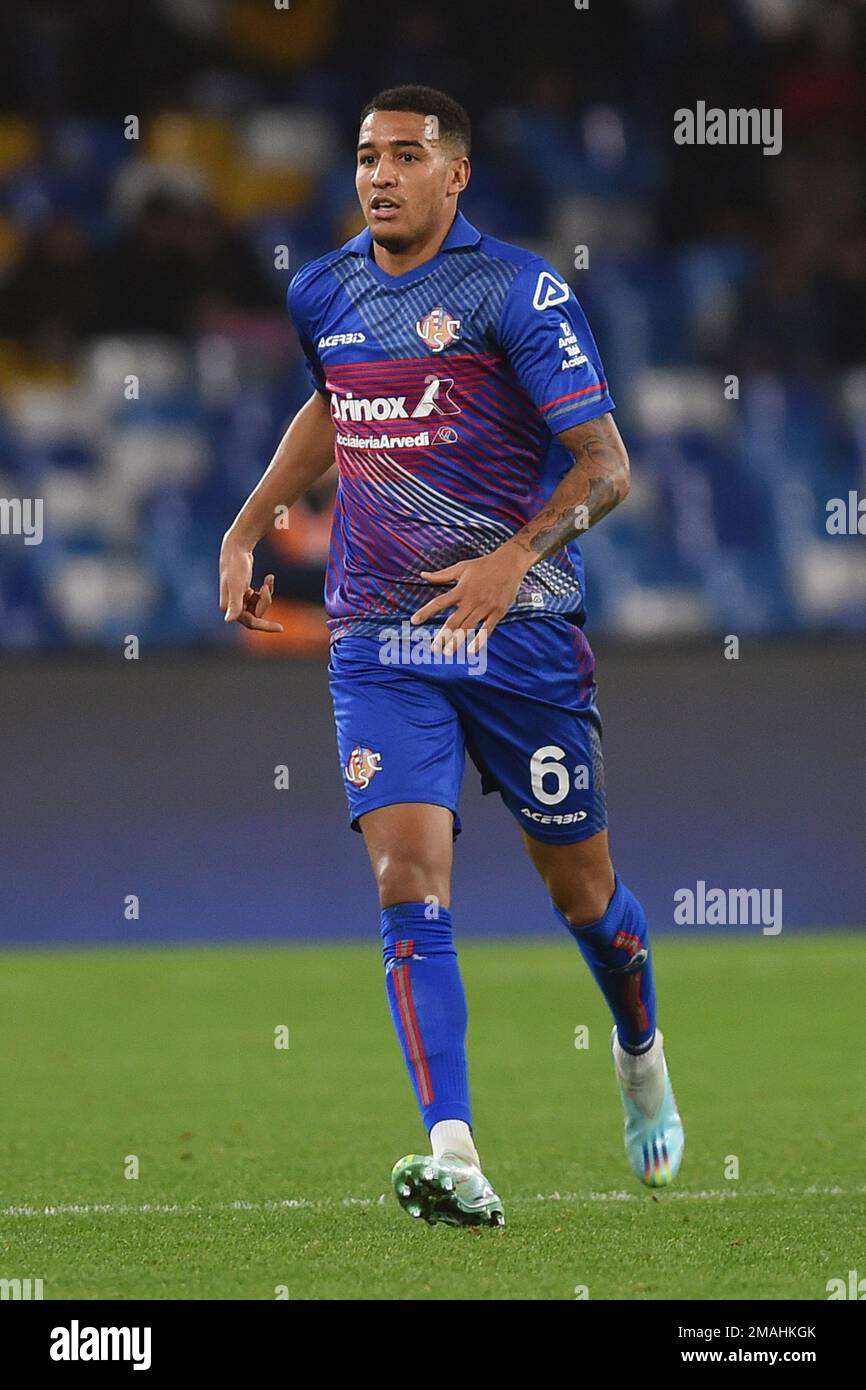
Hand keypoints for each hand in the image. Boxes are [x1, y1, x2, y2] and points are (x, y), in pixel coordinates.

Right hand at [219, 536, 283, 631]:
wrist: (236, 548)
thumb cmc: (236, 566)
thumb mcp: (237, 585)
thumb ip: (234, 604)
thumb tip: (228, 621)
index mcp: (229, 607)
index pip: (250, 623)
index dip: (265, 626)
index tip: (281, 628)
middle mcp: (233, 606)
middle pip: (256, 615)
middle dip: (265, 602)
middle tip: (267, 586)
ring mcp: (239, 600)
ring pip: (259, 606)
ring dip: (266, 594)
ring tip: (268, 580)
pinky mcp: (245, 592)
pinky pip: (260, 598)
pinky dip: (267, 588)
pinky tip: (269, 577)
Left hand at [410, 542, 532, 653]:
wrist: (509, 563)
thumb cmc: (483, 565)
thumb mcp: (461, 567)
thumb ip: (441, 575)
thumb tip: (422, 575)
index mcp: (460, 590)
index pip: (439, 603)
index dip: (425, 612)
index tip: (413, 621)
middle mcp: (471, 600)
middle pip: (454, 621)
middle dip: (443, 636)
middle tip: (434, 649)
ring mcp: (485, 607)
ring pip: (468, 628)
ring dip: (457, 641)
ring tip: (447, 653)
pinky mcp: (497, 612)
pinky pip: (487, 629)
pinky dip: (479, 640)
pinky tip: (471, 651)